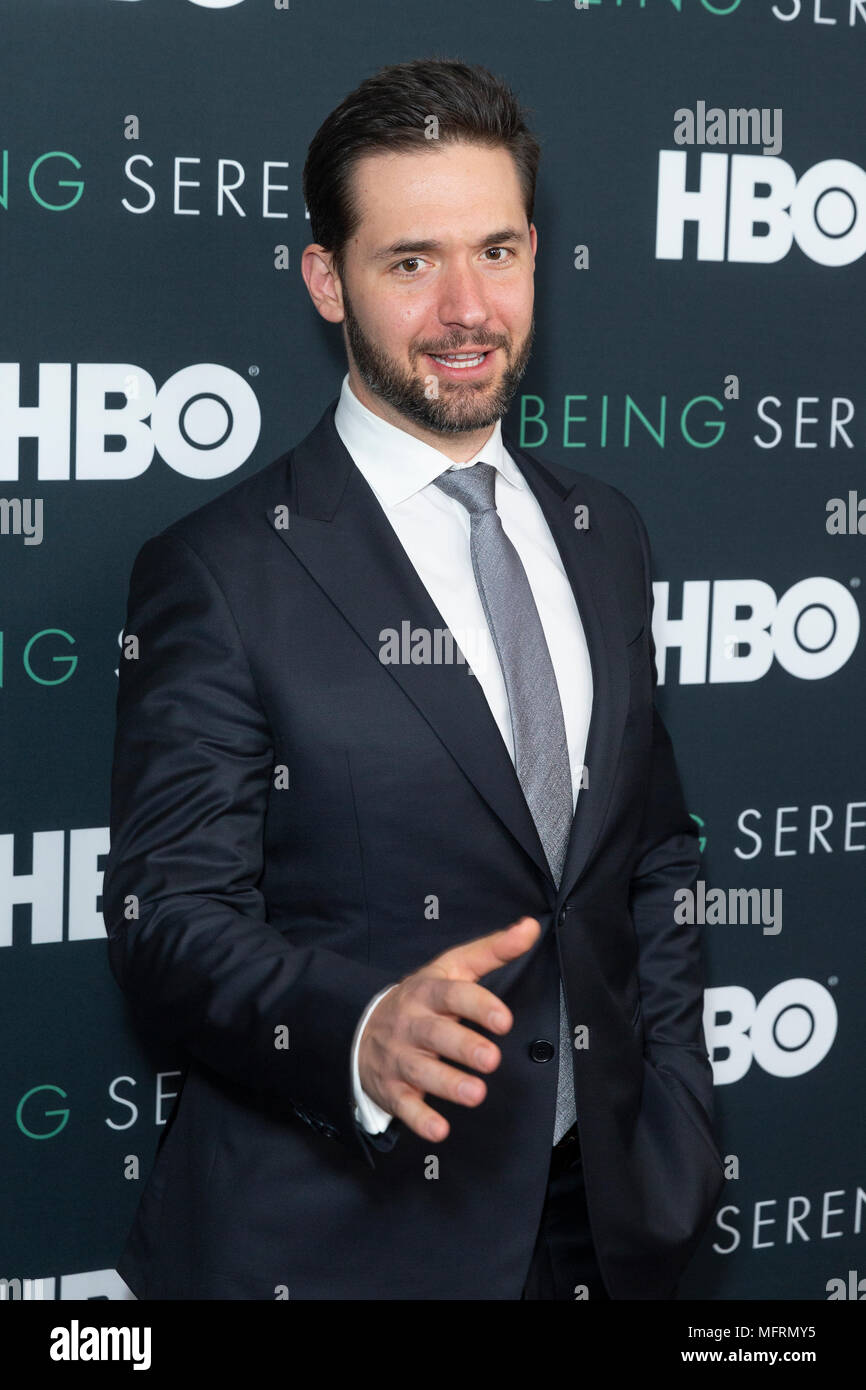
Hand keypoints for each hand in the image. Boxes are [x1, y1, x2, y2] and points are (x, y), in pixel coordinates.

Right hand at [357, 916, 541, 1141]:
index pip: (452, 994)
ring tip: (476, 1094)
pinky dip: (419, 1119)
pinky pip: (404, 1105)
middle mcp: (412, 1024)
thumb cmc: (422, 998)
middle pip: (437, 1035)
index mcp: (428, 991)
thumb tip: (530, 927)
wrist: (362, 1028)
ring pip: (421, 1071)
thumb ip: (492, 950)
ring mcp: (399, 1057)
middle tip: (491, 1059)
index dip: (478, 1006)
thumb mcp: (452, 968)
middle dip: (464, 1047)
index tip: (504, 1020)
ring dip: (448, 1084)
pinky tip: (438, 1129)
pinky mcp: (392, 1088)